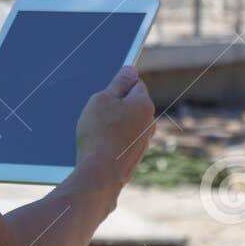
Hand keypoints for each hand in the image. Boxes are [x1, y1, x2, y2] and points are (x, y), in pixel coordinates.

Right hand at [74, 66, 154, 188]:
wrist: (100, 175)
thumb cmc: (99, 133)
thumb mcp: (102, 99)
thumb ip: (118, 82)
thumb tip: (130, 70)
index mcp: (144, 104)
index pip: (135, 83)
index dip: (119, 85)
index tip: (106, 92)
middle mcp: (149, 123)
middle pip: (132, 105)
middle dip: (116, 106)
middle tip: (97, 112)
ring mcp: (143, 142)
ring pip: (127, 125)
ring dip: (114, 125)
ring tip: (95, 133)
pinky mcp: (135, 158)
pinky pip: (123, 142)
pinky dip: (113, 141)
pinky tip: (99, 147)